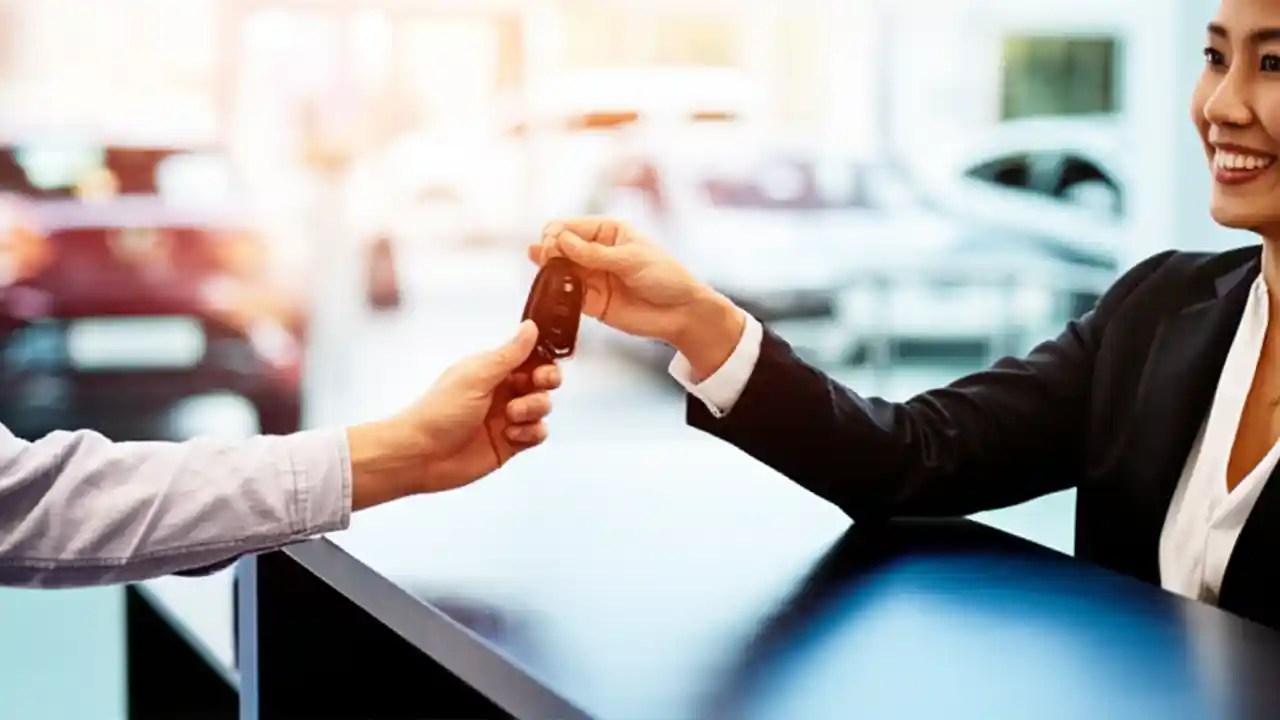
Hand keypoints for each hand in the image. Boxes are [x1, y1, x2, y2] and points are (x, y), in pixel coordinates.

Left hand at [347, 320, 561, 508]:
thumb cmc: (442, 410)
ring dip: (533, 409)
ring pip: (542, 408)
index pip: (529, 359)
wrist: (422, 455)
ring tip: (511, 416)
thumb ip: (509, 354)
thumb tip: (531, 326)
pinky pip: (537, 433)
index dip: (542, 361)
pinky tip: (511, 435)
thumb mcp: (477, 376)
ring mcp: (508, 418)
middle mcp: (502, 392)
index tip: (542, 368)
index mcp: (492, 370)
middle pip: (542, 382)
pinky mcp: (511, 443)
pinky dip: (531, 433)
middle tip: (537, 386)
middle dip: (545, 383)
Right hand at [528, 218, 745, 379]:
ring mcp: (591, 277)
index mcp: (607, 232)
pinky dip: (555, 294)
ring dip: (548, 271)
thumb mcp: (631, 259)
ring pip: (558, 271)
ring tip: (545, 273)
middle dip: (548, 250)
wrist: (681, 312)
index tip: (552, 245)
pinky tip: (551, 292)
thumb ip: (594, 253)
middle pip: (558, 247)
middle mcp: (594, 252)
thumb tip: (560, 240)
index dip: (556, 233)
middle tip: (546, 259)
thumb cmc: (665, 276)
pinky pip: (566, 295)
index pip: (570, 226)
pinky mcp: (590, 301)